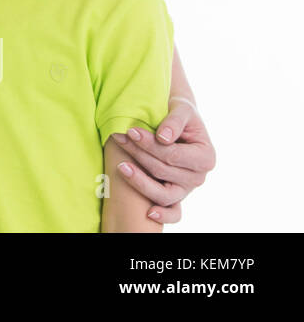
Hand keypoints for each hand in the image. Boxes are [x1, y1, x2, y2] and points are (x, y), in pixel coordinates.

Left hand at [109, 98, 214, 224]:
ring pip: (163, 194)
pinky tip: (148, 213)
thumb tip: (163, 138)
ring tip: (121, 167)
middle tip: (119, 138)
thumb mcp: (181, 108)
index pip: (173, 155)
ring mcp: (186, 189)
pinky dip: (163, 215)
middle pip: (164, 172)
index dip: (150, 145)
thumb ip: (174, 121)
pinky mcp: (175, 195)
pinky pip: (173, 212)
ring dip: (140, 181)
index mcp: (205, 157)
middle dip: (139, 155)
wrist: (176, 119)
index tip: (130, 131)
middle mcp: (198, 177)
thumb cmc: (179, 112)